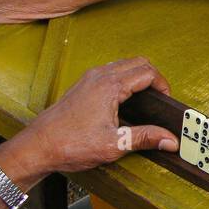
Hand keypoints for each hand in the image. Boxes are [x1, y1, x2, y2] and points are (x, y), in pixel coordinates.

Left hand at [9, 57, 177, 182]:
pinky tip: (124, 99)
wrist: (38, 146)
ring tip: (146, 97)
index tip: (166, 100)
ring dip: (138, 75)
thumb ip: (145, 138)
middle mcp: (99, 76)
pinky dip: (124, 78)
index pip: (147, 73)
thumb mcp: (114, 145)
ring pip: (123, 64)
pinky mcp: (82, 85)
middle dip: (154, 77)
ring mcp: (89, 78)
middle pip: (138, 63)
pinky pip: (110, 71)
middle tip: (160, 97)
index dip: (163, 85)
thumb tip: (170, 140)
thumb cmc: (70, 144)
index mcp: (109, 86)